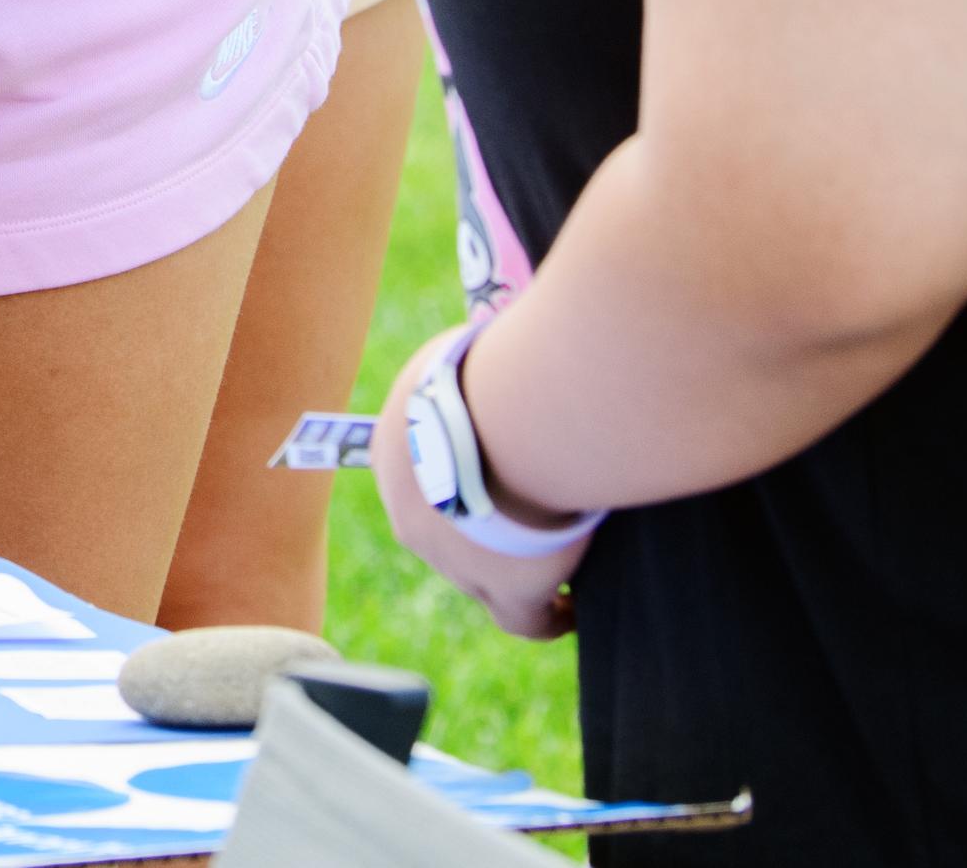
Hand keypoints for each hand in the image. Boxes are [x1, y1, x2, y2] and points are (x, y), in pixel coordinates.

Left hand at [372, 324, 587, 639]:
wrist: (522, 412)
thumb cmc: (498, 364)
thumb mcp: (465, 349)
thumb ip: (471, 365)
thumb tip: (489, 344)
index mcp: (396, 451)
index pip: (421, 476)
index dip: (456, 479)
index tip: (488, 477)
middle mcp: (411, 514)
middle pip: (446, 533)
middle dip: (482, 528)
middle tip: (527, 520)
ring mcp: (455, 561)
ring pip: (482, 580)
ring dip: (514, 571)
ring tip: (554, 568)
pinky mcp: (509, 590)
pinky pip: (526, 621)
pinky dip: (548, 618)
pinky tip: (571, 610)